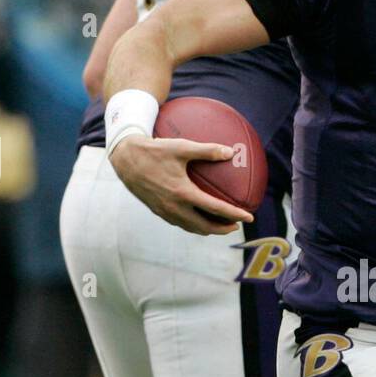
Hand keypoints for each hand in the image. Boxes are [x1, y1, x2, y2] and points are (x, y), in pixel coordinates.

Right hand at [109, 135, 252, 234]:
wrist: (125, 159)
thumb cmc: (155, 150)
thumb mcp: (182, 147)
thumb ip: (207, 150)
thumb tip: (230, 152)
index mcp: (183, 193)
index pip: (215, 208)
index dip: (234, 214)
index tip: (249, 217)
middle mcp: (174, 207)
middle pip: (205, 227)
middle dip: (222, 229)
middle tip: (236, 225)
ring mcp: (165, 211)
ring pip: (191, 228)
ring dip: (208, 229)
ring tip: (220, 225)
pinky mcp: (158, 211)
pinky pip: (180, 223)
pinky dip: (194, 225)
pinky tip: (198, 217)